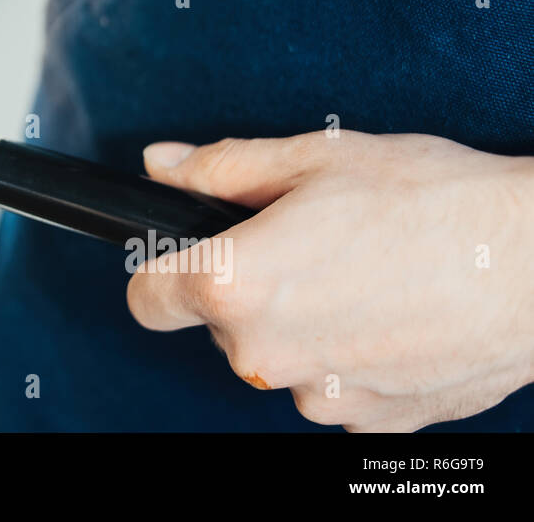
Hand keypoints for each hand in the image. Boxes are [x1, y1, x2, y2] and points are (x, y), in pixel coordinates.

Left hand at [127, 131, 533, 430]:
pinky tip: (393, 315)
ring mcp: (317, 396)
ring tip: (364, 275)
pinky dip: (348, 355)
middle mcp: (265, 354)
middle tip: (312, 243)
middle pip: (220, 323)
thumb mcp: (314, 158)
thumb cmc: (432, 201)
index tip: (184, 256)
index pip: (147, 298)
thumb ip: (222, 168)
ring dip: (302, 322)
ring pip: (278, 355)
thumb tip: (163, 166)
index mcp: (235, 284)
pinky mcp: (370, 421)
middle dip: (249, 285)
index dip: (161, 270)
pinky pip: (331, 384)